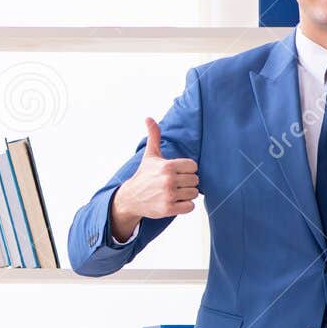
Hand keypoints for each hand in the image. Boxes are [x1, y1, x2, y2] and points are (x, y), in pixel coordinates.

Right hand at [110, 117, 198, 237]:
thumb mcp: (150, 155)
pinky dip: (185, 206)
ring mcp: (168, 195)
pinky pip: (190, 207)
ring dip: (186, 194)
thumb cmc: (144, 175)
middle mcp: (168, 180)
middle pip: (195, 180)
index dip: (187, 170)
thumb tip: (148, 118)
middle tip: (176, 184)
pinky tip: (175, 202)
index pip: (193, 166)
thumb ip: (154, 136)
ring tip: (175, 193)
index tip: (177, 172)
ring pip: (194, 194)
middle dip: (187, 182)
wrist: (131, 198)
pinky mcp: (168, 209)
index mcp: (167, 165)